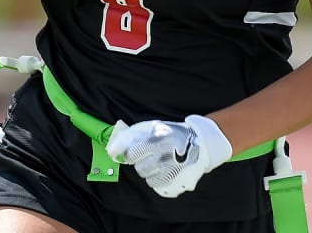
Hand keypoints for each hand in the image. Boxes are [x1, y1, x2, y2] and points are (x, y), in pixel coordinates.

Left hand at [105, 115, 232, 197]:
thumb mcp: (152, 126)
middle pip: (138, 168)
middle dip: (140, 162)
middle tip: (149, 155)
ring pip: (146, 177)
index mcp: (157, 140)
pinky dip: (156, 178)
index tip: (133, 152)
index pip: (131, 154)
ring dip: (148, 170)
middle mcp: (164, 155)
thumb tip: (111, 150)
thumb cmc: (170, 133)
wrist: (199, 142)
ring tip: (157, 162)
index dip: (130, 153)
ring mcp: (171, 170)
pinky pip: (155, 184)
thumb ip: (130, 136)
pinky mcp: (176, 180)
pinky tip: (163, 170)